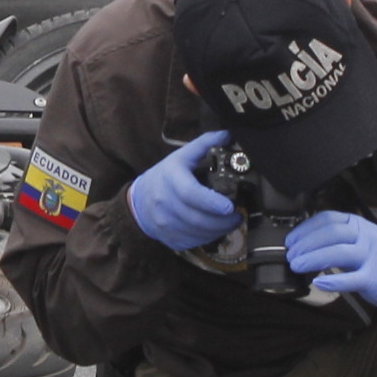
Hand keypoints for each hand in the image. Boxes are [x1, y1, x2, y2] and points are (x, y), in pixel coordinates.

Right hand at [124, 130, 239, 251]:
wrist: (139, 201)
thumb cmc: (164, 177)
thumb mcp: (181, 157)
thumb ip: (204, 144)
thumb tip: (227, 134)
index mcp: (170, 179)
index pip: (190, 194)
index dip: (211, 202)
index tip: (229, 206)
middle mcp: (164, 203)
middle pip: (197, 218)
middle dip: (222, 220)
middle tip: (238, 215)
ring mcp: (165, 224)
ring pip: (197, 233)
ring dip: (219, 230)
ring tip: (231, 222)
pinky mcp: (169, 238)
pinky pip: (193, 241)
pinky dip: (209, 237)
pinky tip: (216, 229)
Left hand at [282, 210, 376, 314]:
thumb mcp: (361, 238)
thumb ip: (337, 239)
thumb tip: (305, 244)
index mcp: (357, 225)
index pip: (327, 220)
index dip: (305, 229)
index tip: (290, 240)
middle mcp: (364, 237)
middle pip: (330, 234)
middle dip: (306, 244)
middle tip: (291, 256)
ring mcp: (370, 256)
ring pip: (338, 252)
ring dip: (313, 258)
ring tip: (297, 266)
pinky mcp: (374, 277)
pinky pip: (351, 278)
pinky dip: (333, 280)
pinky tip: (318, 282)